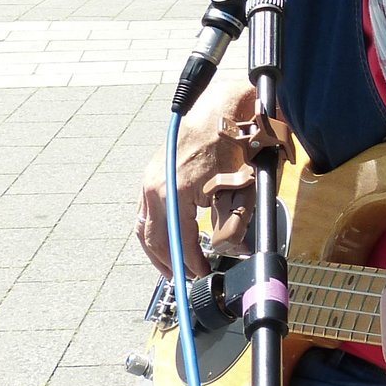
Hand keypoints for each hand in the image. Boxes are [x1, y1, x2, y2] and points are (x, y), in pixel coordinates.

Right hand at [132, 81, 286, 275]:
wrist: (221, 107)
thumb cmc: (233, 141)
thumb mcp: (242, 187)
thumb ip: (235, 222)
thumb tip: (230, 249)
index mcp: (175, 192)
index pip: (180, 240)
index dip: (192, 262)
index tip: (203, 273)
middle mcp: (155, 187)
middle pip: (155, 238)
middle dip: (171, 262)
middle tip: (187, 277)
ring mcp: (149, 180)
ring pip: (144, 227)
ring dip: (156, 251)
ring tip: (171, 268)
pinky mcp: (150, 174)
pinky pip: (143, 212)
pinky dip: (152, 232)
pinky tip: (164, 242)